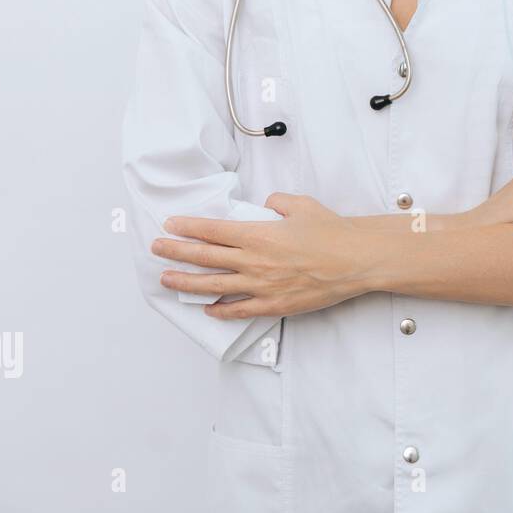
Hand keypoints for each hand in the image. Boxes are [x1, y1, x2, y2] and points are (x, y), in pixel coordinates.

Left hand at [154, 193, 369, 319]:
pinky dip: (219, 310)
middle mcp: (253, 261)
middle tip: (157, 249)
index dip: (187, 228)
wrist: (355, 260)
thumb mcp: (301, 205)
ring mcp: (261, 286)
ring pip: (213, 286)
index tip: (170, 225)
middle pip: (204, 257)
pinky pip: (239, 310)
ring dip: (186, 283)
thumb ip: (276, 202)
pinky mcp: (274, 305)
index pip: (212, 231)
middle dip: (176, 252)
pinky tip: (207, 308)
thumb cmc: (332, 231)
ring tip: (167, 280)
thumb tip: (265, 206)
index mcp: (258, 235)